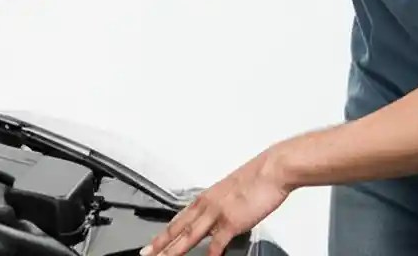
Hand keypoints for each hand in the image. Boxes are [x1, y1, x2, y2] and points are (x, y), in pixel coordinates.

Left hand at [141, 149, 292, 255]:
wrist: (272, 170)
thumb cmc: (256, 179)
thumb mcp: (230, 192)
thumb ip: (220, 206)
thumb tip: (218, 218)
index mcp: (206, 197)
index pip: (178, 218)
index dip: (164, 233)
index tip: (153, 243)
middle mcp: (207, 205)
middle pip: (178, 228)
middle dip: (160, 243)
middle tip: (146, 254)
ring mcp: (217, 213)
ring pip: (189, 236)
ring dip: (174, 250)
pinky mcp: (231, 221)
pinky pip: (217, 243)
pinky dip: (211, 255)